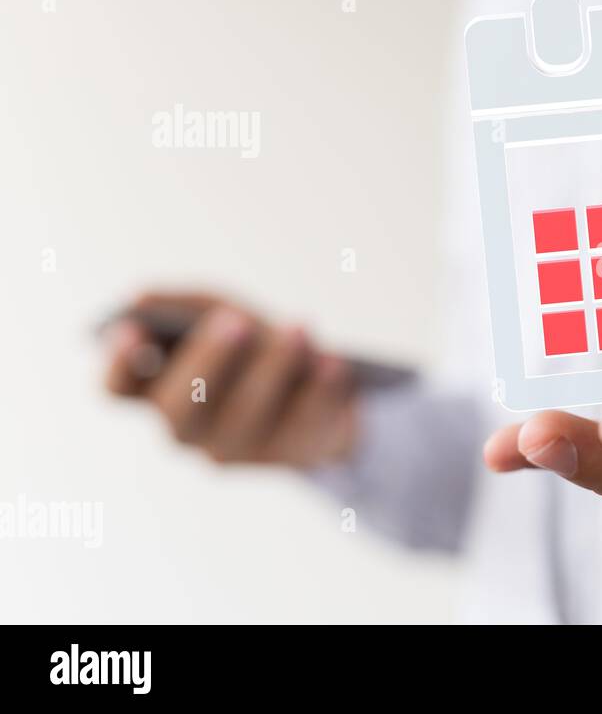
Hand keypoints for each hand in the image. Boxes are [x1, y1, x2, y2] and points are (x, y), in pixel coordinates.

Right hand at [103, 292, 357, 466]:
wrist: (325, 382)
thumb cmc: (257, 342)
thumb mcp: (224, 311)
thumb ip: (185, 304)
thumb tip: (139, 299)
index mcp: (158, 389)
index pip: (117, 390)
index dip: (118, 365)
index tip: (136, 328)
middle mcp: (187, 428)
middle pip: (180, 410)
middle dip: (209, 363)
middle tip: (236, 321)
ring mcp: (236, 450)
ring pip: (245, 419)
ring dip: (272, 369)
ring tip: (298, 328)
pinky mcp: (290, 455)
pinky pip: (303, 426)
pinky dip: (319, 391)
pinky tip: (331, 361)